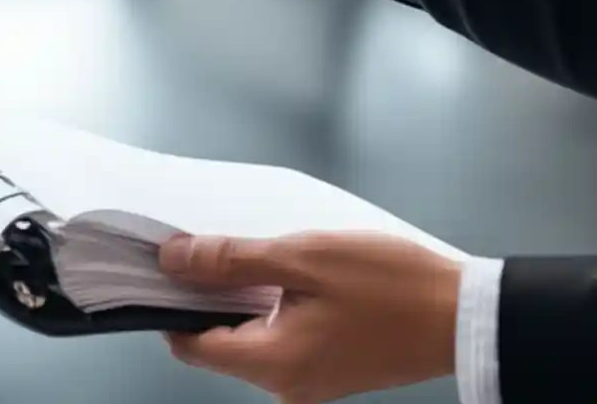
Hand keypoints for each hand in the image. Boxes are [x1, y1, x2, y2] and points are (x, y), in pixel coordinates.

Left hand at [158, 232, 461, 403]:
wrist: (465, 314)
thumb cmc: (391, 284)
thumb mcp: (302, 259)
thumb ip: (231, 261)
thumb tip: (173, 259)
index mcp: (272, 365)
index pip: (189, 345)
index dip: (171, 304)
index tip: (169, 265)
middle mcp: (284, 386)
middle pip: (216, 342)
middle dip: (207, 296)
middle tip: (213, 249)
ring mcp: (306, 382)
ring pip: (247, 338)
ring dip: (241, 299)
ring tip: (254, 257)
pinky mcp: (327, 370)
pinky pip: (278, 340)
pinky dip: (270, 309)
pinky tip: (284, 276)